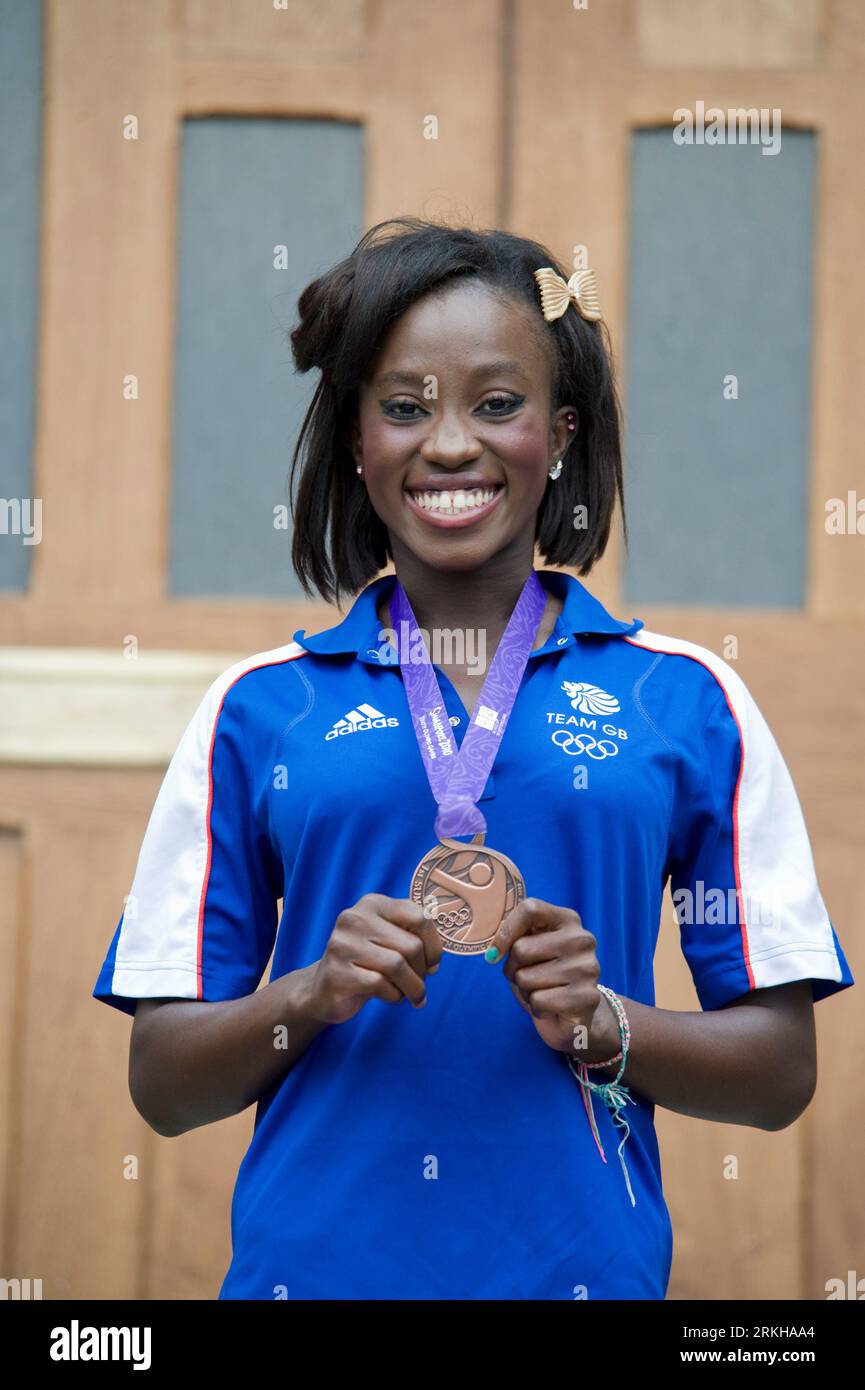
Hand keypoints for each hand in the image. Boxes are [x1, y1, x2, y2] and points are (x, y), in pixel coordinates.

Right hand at [306, 894, 443, 1024]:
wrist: (323, 989)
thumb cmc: (366, 963)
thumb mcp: (388, 940)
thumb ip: (413, 938)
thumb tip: (435, 962)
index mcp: (373, 903)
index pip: (419, 917)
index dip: (434, 945)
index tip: (433, 964)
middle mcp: (355, 918)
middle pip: (411, 945)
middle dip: (423, 971)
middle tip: (420, 984)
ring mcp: (343, 945)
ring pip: (397, 966)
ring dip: (413, 987)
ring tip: (413, 995)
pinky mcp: (337, 972)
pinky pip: (380, 984)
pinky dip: (393, 995)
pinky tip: (390, 996)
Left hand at [486, 897, 617, 1059]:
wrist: (573, 1015)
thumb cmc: (544, 976)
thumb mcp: (530, 949)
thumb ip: (516, 938)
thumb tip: (493, 951)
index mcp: (567, 920)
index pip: (531, 909)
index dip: (506, 931)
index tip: (495, 952)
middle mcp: (582, 939)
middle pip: (521, 949)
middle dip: (513, 969)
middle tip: (526, 977)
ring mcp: (587, 967)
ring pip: (526, 978)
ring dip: (525, 990)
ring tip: (542, 991)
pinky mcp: (587, 997)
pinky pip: (538, 1001)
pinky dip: (536, 1008)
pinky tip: (551, 1007)